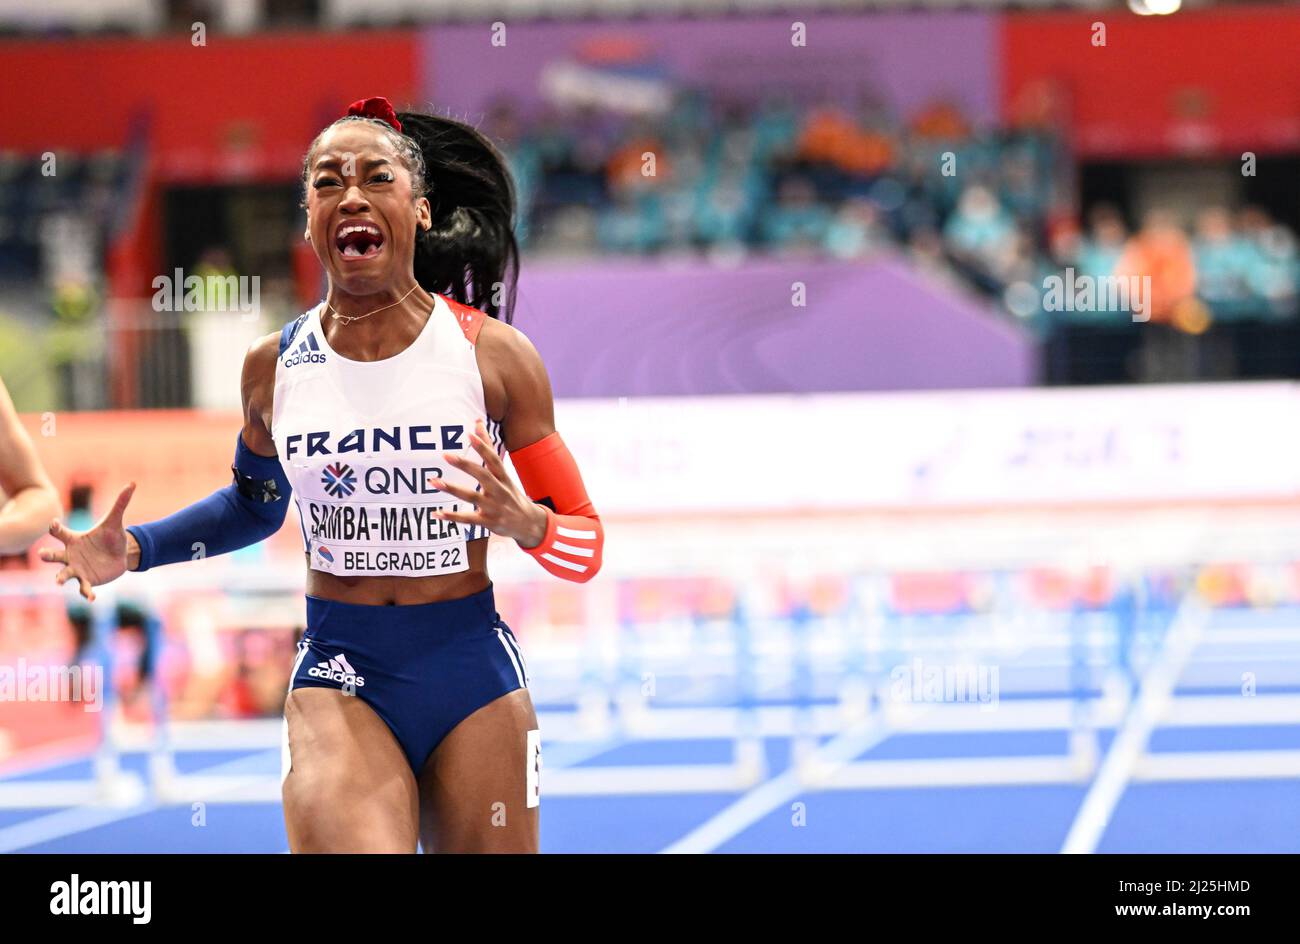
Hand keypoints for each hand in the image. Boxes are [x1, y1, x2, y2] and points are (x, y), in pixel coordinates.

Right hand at [39, 482, 136, 600]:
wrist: (120, 555)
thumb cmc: (111, 536)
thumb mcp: (115, 521)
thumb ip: (121, 503)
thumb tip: (133, 483)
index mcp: (74, 539)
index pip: (60, 533)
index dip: (56, 528)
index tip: (53, 523)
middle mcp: (70, 555)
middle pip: (53, 554)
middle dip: (47, 554)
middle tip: (43, 554)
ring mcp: (76, 569)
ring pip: (63, 574)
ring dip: (59, 577)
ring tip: (57, 582)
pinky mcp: (86, 580)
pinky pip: (83, 588)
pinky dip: (86, 593)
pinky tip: (91, 598)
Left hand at [430, 419, 546, 546]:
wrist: (529, 523)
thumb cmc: (511, 493)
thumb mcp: (503, 472)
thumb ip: (489, 448)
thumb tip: (478, 423)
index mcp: (503, 477)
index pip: (493, 459)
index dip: (483, 446)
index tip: (470, 433)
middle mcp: (499, 490)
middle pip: (482, 475)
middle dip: (465, 465)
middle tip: (446, 455)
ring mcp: (494, 507)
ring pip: (472, 496)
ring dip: (452, 489)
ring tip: (433, 481)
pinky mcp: (488, 522)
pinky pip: (468, 519)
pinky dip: (452, 516)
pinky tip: (437, 513)